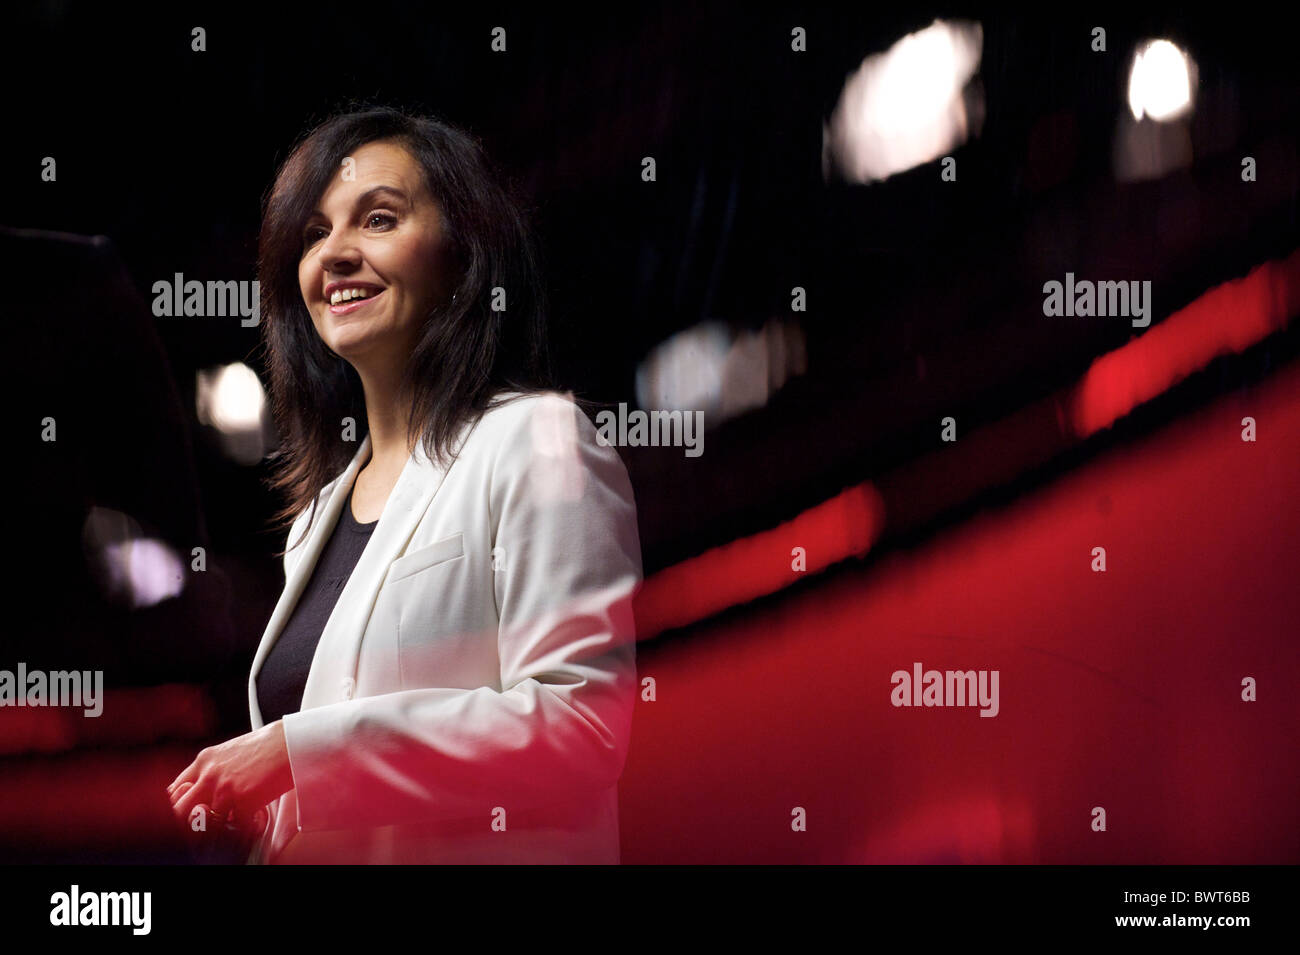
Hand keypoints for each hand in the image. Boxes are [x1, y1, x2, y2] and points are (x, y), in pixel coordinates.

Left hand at [167, 722, 294, 831]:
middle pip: (179, 810)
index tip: (185, 815)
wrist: (292, 741)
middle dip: (188, 822)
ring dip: (217, 828)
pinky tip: (251, 821)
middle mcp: (210, 774)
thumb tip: (203, 792)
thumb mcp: (229, 752)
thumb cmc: (267, 746)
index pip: (173, 791)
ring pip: (204, 823)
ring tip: (228, 827)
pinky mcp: (245, 800)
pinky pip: (235, 827)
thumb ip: (212, 770)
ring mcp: (225, 788)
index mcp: (204, 761)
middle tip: (201, 827)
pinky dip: (243, 829)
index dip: (177, 806)